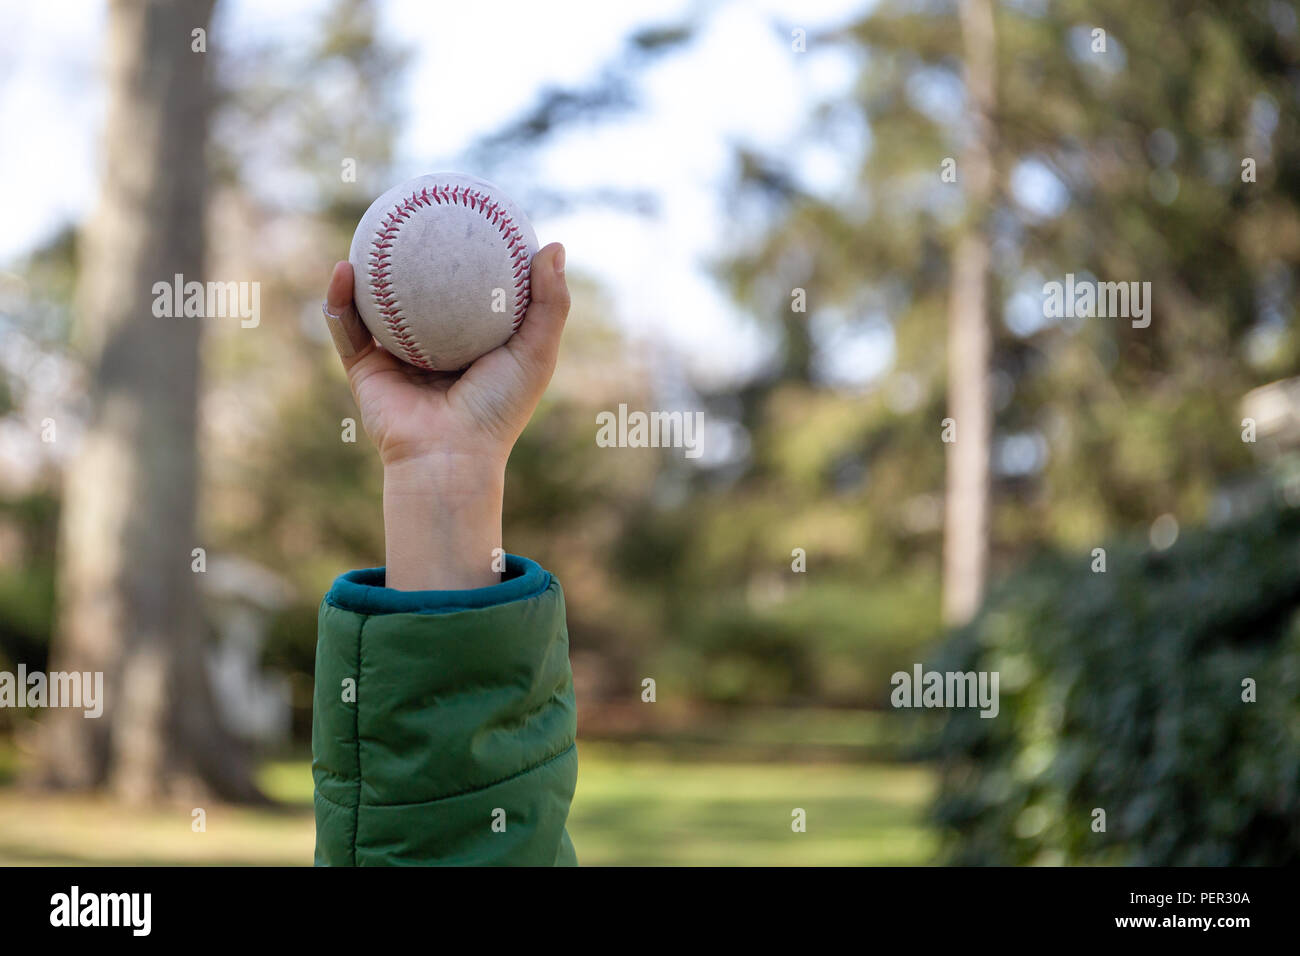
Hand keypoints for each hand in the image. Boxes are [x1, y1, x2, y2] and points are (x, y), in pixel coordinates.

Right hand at [323, 243, 568, 589]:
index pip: (472, 288)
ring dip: (367, 265)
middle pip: (420, 289)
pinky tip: (345, 268)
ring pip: (376, 302)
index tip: (473, 211)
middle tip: (417, 207)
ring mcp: (397, 356)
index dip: (472, 252)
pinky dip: (341, 300)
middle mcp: (434, 346)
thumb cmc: (498, 409)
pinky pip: (347, 328)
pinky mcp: (366, 370)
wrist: (450, 458)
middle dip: (414, 250)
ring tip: (369, 227)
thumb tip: (553, 244)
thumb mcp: (536, 353)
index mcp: (473, 342)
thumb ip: (549, 303)